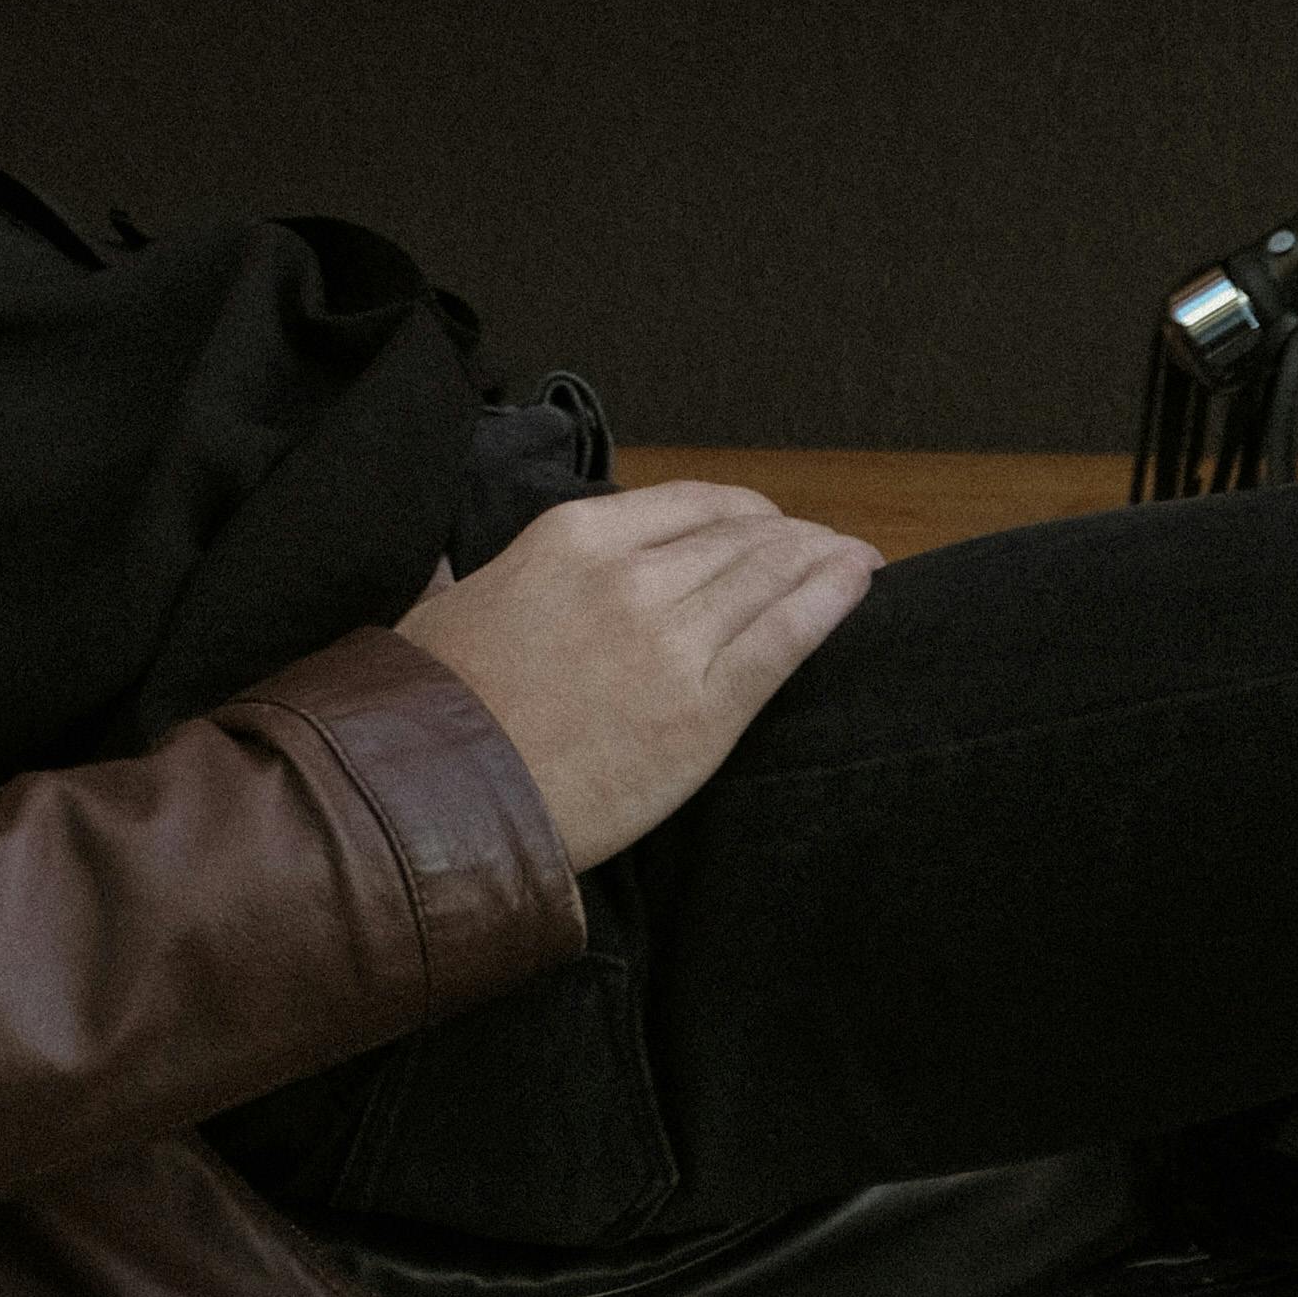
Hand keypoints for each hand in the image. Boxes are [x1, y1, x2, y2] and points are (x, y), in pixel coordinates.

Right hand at [390, 481, 876, 872]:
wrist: (443, 794)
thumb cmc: (438, 707)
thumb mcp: (451, 603)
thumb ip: (483, 574)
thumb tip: (459, 571)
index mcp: (573, 536)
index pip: (689, 502)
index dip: (740, 511)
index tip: (765, 522)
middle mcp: (632, 573)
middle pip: (740, 536)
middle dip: (792, 537)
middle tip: (825, 545)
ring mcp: (673, 638)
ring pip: (771, 575)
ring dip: (824, 559)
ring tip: (856, 558)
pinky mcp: (705, 710)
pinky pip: (786, 636)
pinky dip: (831, 600)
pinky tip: (859, 581)